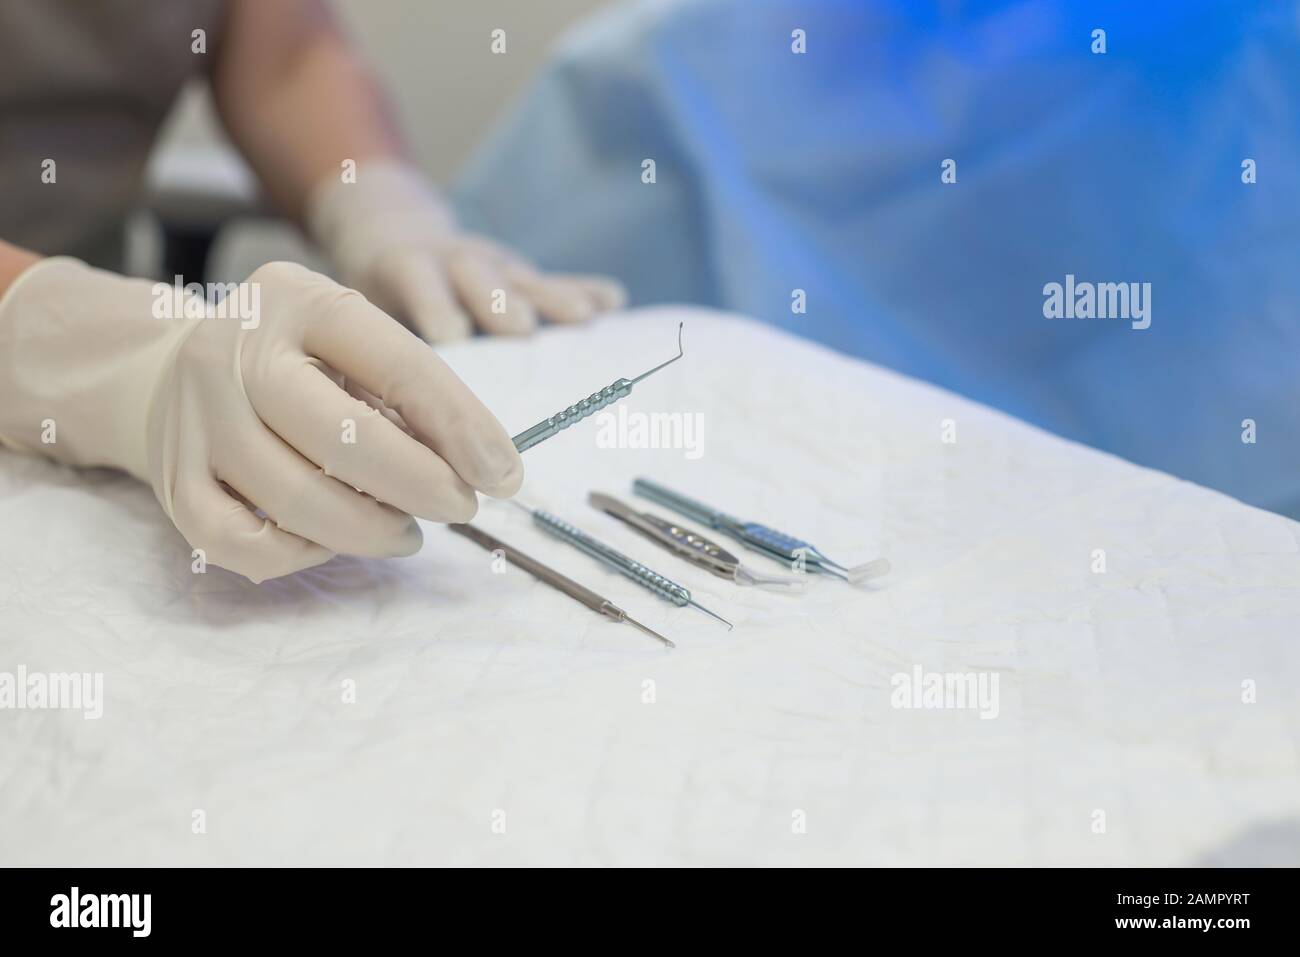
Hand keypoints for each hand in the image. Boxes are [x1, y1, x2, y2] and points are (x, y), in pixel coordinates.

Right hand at [0, 258, 521, 581]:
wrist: (165, 370)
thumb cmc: (292, 360)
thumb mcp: (349, 343)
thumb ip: (410, 392)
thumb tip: (486, 466)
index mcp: (299, 301)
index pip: (400, 364)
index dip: (462, 427)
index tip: (505, 474)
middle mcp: (235, 352)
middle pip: (341, 437)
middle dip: (419, 485)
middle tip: (460, 507)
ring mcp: (195, 419)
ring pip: (296, 501)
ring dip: (370, 531)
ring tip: (404, 531)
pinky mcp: (172, 482)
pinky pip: (244, 545)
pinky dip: (301, 556)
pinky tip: (331, 541)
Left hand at [306, 160, 624, 340]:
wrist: (395, 235)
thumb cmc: (379, 298)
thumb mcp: (364, 309)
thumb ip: (380, 348)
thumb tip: (386, 414)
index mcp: (406, 270)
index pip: (419, 284)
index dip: (435, 308)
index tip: (450, 337)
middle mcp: (454, 263)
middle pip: (478, 278)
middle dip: (499, 303)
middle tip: (520, 329)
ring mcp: (494, 267)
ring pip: (522, 280)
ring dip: (550, 300)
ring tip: (581, 319)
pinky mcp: (522, 275)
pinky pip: (558, 282)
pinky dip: (586, 292)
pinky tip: (615, 303)